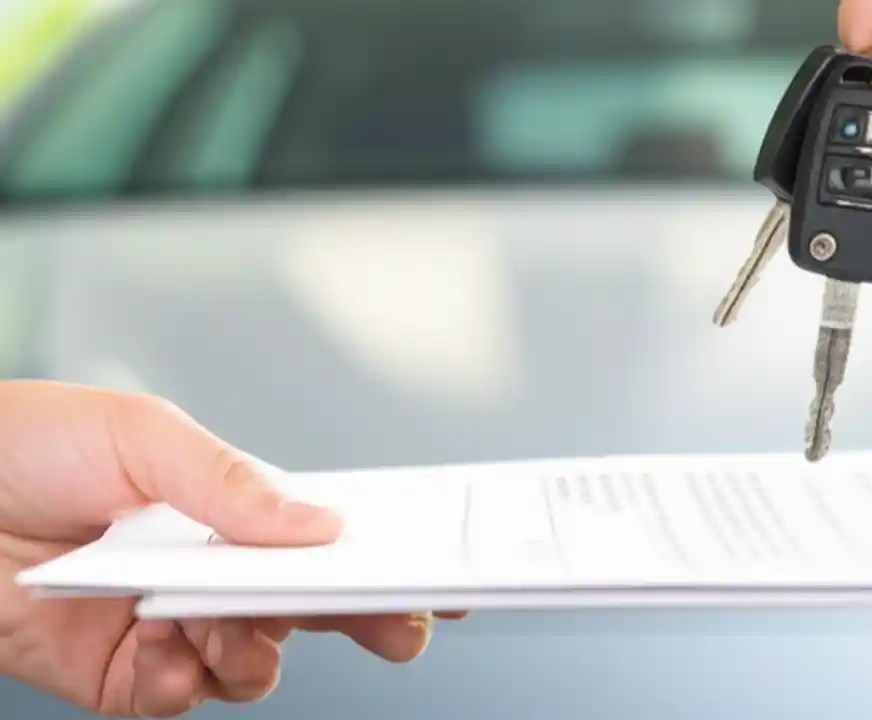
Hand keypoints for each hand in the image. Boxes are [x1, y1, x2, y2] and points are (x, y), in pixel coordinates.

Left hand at [0, 380, 465, 716]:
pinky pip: (186, 695)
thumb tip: (322, 523)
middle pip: (312, 608)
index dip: (384, 556)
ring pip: (258, 662)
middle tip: (399, 627)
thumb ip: (233, 481)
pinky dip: (190, 680)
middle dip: (366, 620)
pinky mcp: (124, 676)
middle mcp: (210, 571)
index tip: (440, 572)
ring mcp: (172, 625)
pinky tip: (169, 649)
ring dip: (258, 650)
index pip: (324, 539)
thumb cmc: (26, 443)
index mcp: (228, 509)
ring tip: (227, 623)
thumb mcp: (142, 433)